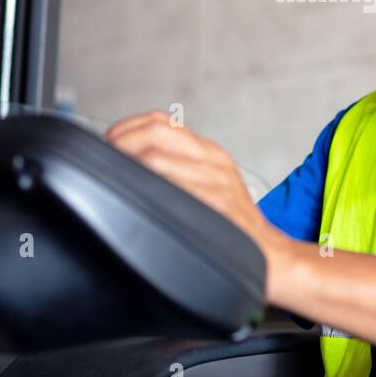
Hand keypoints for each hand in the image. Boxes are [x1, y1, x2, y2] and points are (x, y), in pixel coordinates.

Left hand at [104, 112, 283, 263]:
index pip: (160, 120)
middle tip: (105, 162)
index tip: (107, 145)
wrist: (270, 256)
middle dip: (120, 144)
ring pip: (157, 157)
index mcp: (209, 152)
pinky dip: (148, 189)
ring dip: (127, 168)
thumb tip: (132, 164)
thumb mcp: (210, 186)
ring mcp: (217, 180)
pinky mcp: (217, 204)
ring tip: (116, 183)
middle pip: (155, 131)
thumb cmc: (233, 228)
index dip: (125, 128)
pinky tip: (138, 200)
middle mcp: (214, 160)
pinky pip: (173, 187)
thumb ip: (180, 170)